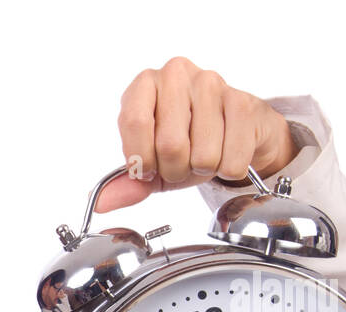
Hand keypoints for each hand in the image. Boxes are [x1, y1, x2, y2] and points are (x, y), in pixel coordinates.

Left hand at [96, 56, 298, 212]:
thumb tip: (103, 201)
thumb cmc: (188, 141)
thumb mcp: (151, 162)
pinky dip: (227, 169)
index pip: (134, 122)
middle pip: (170, 144)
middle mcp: (176, 75)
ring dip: (202, 170)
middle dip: (174, 170)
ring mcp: (211, 84)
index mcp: (144, 85)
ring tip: (202, 155)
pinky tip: (226, 152)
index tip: (148, 169)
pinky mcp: (242, 102)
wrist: (234, 129)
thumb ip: (127, 182)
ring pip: (203, 156)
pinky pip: (231, 160)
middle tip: (179, 164)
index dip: (142, 158)